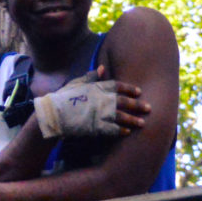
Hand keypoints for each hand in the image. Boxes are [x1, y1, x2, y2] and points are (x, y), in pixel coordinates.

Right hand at [33, 76, 148, 138]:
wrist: (52, 115)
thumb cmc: (62, 97)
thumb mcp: (76, 83)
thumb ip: (91, 76)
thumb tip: (103, 68)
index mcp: (97, 86)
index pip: (118, 85)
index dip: (129, 88)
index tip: (139, 91)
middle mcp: (100, 99)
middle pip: (123, 101)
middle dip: (137, 105)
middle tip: (149, 108)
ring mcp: (99, 113)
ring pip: (121, 116)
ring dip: (133, 119)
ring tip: (142, 123)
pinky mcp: (95, 126)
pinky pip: (111, 129)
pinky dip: (120, 130)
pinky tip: (128, 132)